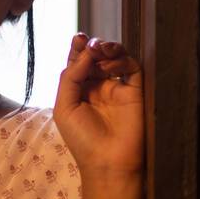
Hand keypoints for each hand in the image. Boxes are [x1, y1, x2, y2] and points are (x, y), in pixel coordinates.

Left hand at [53, 33, 143, 184]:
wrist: (108, 162)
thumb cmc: (82, 139)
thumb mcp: (64, 107)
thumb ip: (70, 78)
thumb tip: (84, 53)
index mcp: (79, 91)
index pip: (79, 63)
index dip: (78, 48)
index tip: (78, 37)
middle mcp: (98, 87)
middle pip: (96, 57)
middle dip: (91, 46)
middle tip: (89, 44)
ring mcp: (117, 88)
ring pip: (115, 58)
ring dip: (107, 49)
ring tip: (99, 50)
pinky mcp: (135, 92)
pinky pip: (131, 68)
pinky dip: (121, 61)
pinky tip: (110, 66)